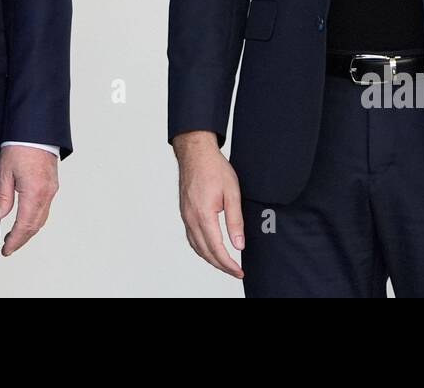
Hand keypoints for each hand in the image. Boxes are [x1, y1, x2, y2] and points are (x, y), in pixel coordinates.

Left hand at [0, 145, 58, 255]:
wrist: (36, 129)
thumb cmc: (19, 145)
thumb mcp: (4, 172)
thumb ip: (3, 197)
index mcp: (34, 193)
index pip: (24, 225)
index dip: (15, 241)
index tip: (6, 250)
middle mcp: (46, 194)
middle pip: (35, 225)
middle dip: (22, 239)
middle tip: (8, 247)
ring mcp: (52, 189)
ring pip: (42, 218)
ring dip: (29, 230)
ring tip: (15, 237)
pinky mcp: (52, 184)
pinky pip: (45, 208)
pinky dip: (36, 219)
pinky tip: (26, 220)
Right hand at [173, 131, 243, 277]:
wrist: (195, 152)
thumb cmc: (214, 168)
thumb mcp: (232, 192)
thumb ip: (235, 220)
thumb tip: (238, 245)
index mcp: (203, 214)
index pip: (216, 248)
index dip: (228, 264)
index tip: (238, 271)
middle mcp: (191, 218)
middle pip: (204, 252)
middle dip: (220, 265)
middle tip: (235, 271)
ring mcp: (185, 216)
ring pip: (196, 247)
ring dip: (210, 259)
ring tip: (225, 264)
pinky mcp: (184, 213)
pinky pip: (191, 237)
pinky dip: (201, 248)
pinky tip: (210, 249)